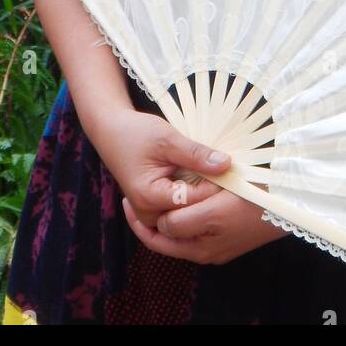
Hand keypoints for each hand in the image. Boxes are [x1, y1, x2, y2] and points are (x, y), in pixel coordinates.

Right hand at [85, 105, 233, 229]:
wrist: (112, 131)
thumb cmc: (136, 133)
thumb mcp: (168, 139)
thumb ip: (196, 154)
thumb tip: (226, 164)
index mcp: (149, 198)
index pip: (193, 200)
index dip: (215, 186)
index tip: (233, 171)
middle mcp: (149, 214)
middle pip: (191, 213)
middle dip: (211, 195)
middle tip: (232, 177)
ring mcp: (150, 214)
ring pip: (187, 214)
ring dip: (203, 197)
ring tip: (220, 177)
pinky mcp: (154, 209)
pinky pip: (180, 210)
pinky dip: (193, 196)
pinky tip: (204, 179)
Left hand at [124, 186, 286, 264]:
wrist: (290, 203)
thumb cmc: (251, 204)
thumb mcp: (214, 211)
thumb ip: (184, 219)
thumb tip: (163, 222)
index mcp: (200, 247)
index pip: (160, 235)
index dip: (144, 217)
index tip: (127, 197)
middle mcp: (206, 249)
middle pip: (167, 236)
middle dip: (146, 219)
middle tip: (125, 198)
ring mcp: (217, 241)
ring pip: (181, 227)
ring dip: (166, 211)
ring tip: (150, 192)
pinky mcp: (227, 230)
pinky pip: (196, 221)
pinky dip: (184, 208)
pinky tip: (182, 190)